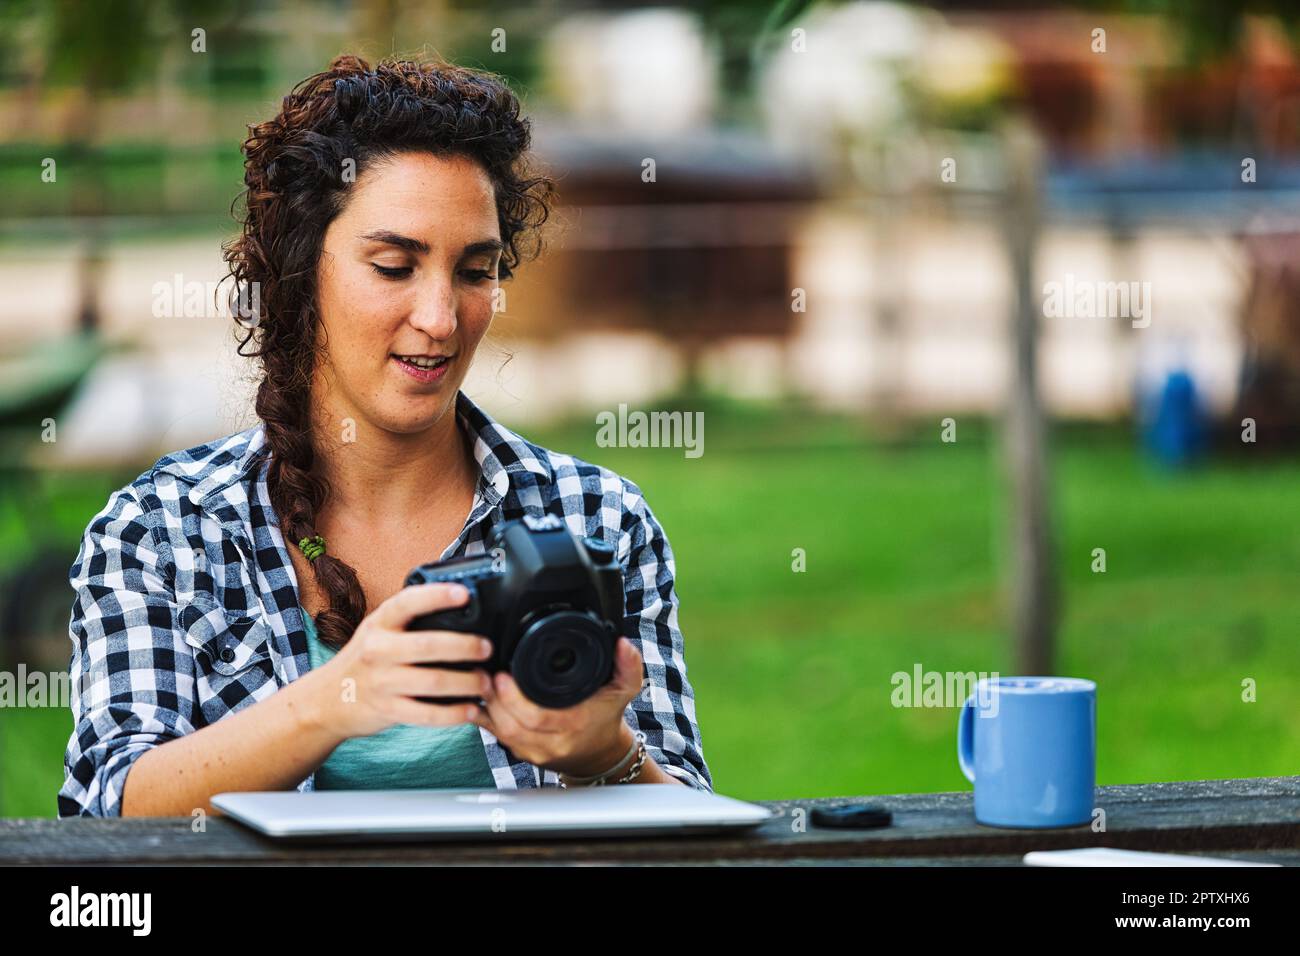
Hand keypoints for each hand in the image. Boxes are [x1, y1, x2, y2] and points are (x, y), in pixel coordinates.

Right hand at [309, 583, 493, 739]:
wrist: (327, 700)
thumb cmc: (364, 660)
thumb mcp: (377, 630)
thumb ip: (407, 619)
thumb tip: (459, 604)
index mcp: (380, 623)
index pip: (408, 603)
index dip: (436, 596)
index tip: (465, 594)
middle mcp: (378, 650)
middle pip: (428, 645)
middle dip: (465, 647)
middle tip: (487, 649)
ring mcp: (382, 682)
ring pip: (433, 682)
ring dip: (467, 682)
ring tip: (486, 682)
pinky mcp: (388, 710)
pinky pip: (426, 714)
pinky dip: (453, 714)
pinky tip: (471, 710)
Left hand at [469, 635, 644, 778]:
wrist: (599, 753)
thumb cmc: (605, 717)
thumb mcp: (624, 689)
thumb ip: (628, 664)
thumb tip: (621, 643)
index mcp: (574, 724)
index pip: (538, 717)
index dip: (515, 698)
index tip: (503, 675)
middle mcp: (552, 742)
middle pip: (513, 725)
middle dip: (495, 699)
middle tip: (487, 674)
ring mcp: (535, 751)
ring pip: (502, 733)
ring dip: (487, 708)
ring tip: (480, 683)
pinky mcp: (521, 753)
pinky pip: (497, 737)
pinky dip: (484, 719)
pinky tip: (477, 700)